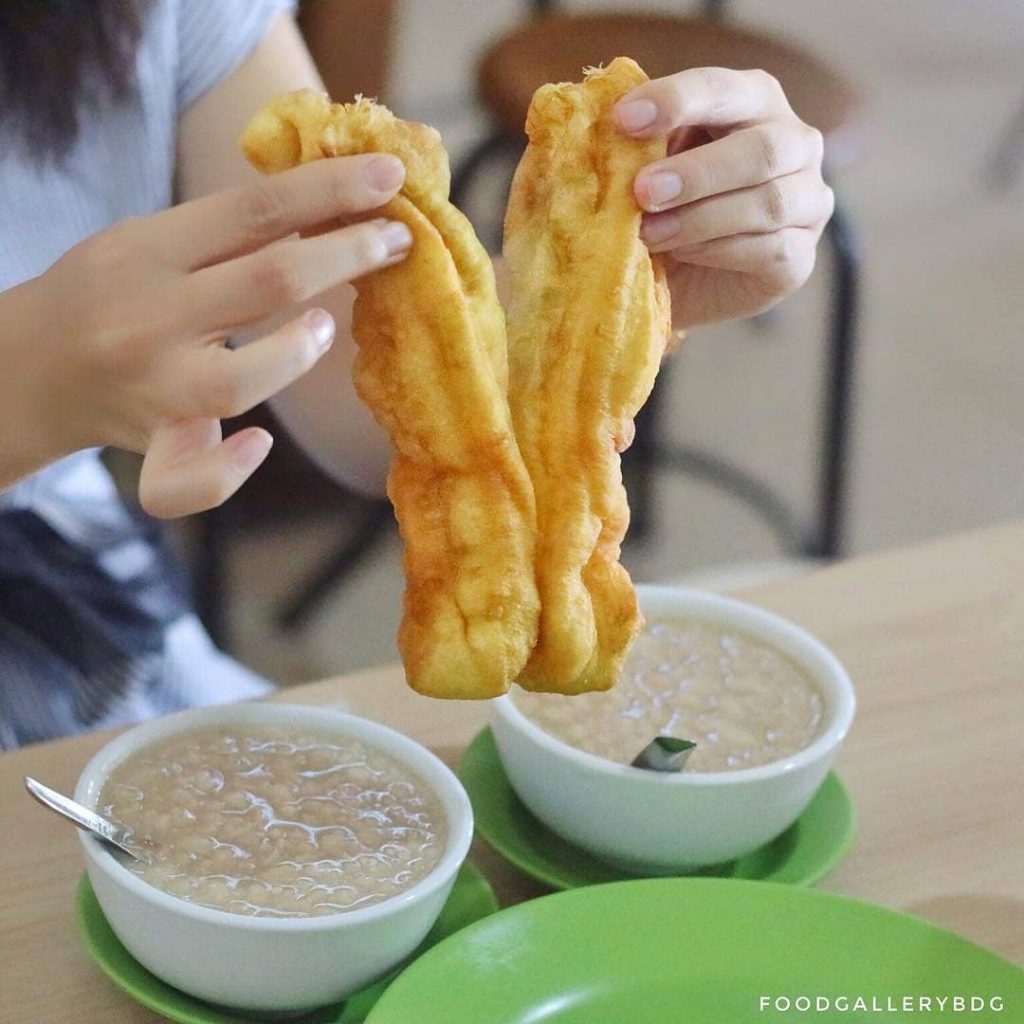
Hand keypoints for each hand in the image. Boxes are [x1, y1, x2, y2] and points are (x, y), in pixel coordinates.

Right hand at [15, 153, 410, 516]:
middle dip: (346, 256)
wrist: (27, 368)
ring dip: (297, 353)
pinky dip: (229, 471)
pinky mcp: (153, 446)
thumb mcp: (149, 243)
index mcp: (147, 251)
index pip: (254, 210)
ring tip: (325, 329)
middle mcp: (149, 318)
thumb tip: (331, 212)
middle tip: (400, 241)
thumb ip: (225, 234)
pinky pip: (187, 479)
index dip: (331, 190)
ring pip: (239, 381)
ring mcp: (152, 388)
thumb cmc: (107, 295)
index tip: (390, 175)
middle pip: (267, 281)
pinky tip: (260, 444)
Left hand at [615, 67, 833, 327]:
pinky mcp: (799, 257)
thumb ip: (637, 149)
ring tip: (649, 234)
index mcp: (753, 101)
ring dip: (700, 219)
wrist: (680, 278)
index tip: (623, 119)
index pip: (723, 88)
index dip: (676, 99)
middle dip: (697, 172)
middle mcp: (795, 143)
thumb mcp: (647, 170)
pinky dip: (718, 251)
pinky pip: (769, 249)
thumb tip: (599, 134)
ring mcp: (807, 201)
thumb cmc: (663, 208)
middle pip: (762, 149)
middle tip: (643, 193)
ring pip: (768, 203)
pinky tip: (681, 253)